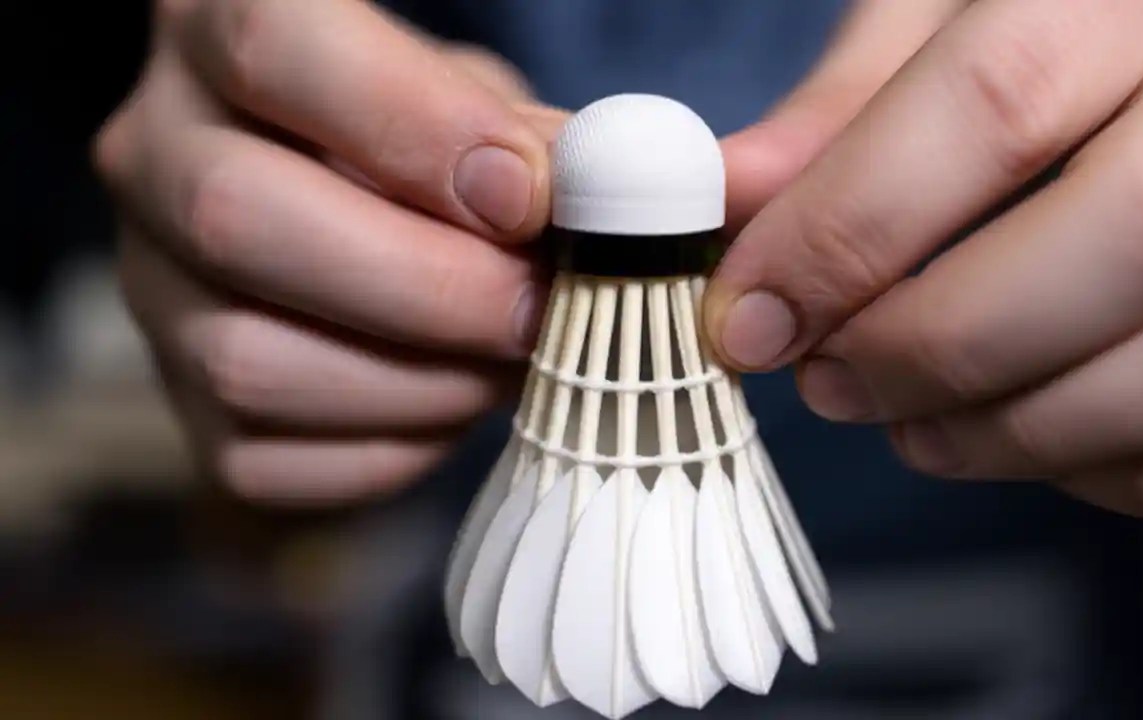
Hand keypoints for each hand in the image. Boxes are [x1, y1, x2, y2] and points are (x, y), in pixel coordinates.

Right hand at [93, 0, 565, 504]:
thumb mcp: (480, 105)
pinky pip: (271, 462)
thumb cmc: (432, 147)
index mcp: (216, 29)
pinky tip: (453, 403)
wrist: (362, 225)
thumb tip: (591, 207)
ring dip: (418, 383)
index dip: (415, 130)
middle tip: (536, 310)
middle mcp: (154, 154)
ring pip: (248, 362)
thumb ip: (529, 144)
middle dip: (424, 284)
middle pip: (235, 217)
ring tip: (508, 362)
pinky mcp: (182, 405)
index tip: (527, 197)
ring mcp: (151, 289)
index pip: (271, 50)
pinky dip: (393, 446)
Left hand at [709, 0, 1142, 517]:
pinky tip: (1020, 436)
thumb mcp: (927, 31)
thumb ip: (837, 116)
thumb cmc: (1032, 42)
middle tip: (830, 378)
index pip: (1001, 98)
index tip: (752, 314)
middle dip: (948, 342)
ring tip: (909, 423)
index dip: (855, 227)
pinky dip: (1110, 473)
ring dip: (1020, 429)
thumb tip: (730, 200)